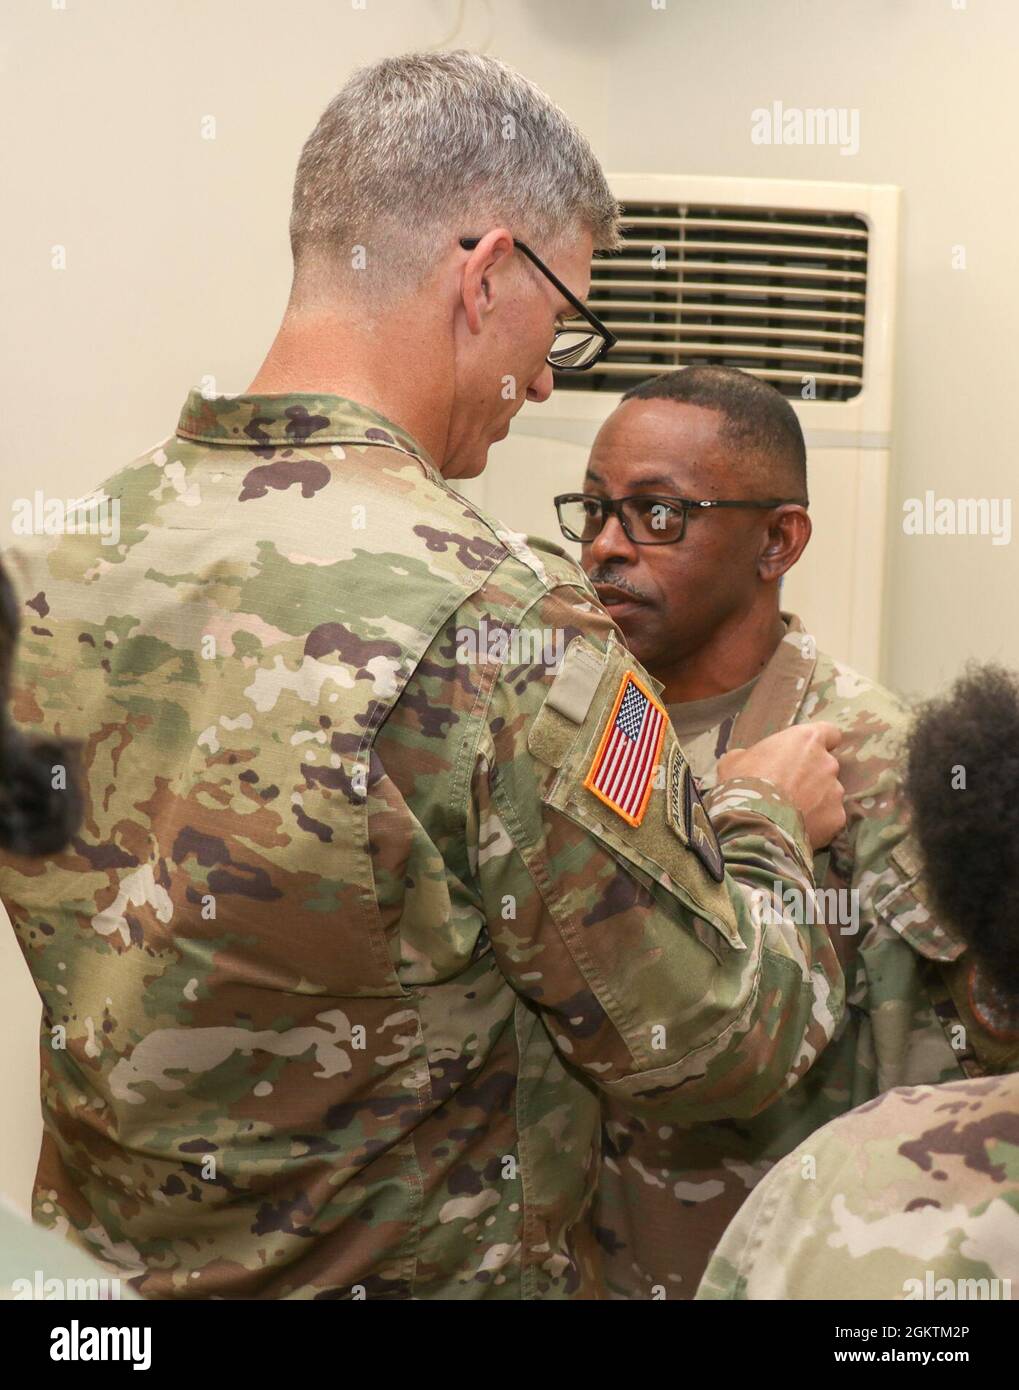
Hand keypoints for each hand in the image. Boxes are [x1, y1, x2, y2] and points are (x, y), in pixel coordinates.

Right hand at [717, 722, 845, 849]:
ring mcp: (835, 791)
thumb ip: (750, 755)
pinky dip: (817, 823)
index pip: (829, 733)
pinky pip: (829, 818)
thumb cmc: (743, 784)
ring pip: (828, 794)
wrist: (753, 823)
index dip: (821, 742)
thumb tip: (745, 761)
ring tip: (789, 814)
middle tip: (787, 790)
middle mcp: (827, 763)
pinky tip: (796, 828)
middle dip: (811, 777)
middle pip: (825, 766)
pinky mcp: (836, 818)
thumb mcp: (735, 760)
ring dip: (814, 801)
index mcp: (806, 740)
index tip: (809, 752)